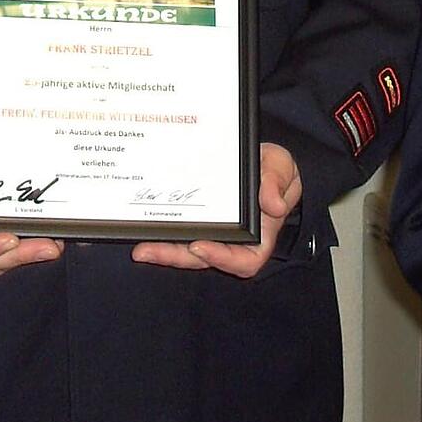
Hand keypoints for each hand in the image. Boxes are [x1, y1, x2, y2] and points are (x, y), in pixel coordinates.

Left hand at [131, 142, 303, 277]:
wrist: (261, 161)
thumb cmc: (275, 169)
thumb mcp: (281, 168)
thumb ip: (276, 184)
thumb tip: (275, 206)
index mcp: (259, 236)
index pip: (244, 260)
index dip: (222, 259)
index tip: (199, 246)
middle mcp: (233, 241)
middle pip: (204, 259)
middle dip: (176, 256)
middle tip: (148, 250)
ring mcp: (213, 233)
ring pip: (187, 251)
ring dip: (164, 250)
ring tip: (140, 248)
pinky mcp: (198, 222)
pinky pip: (180, 233)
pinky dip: (162, 234)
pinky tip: (142, 229)